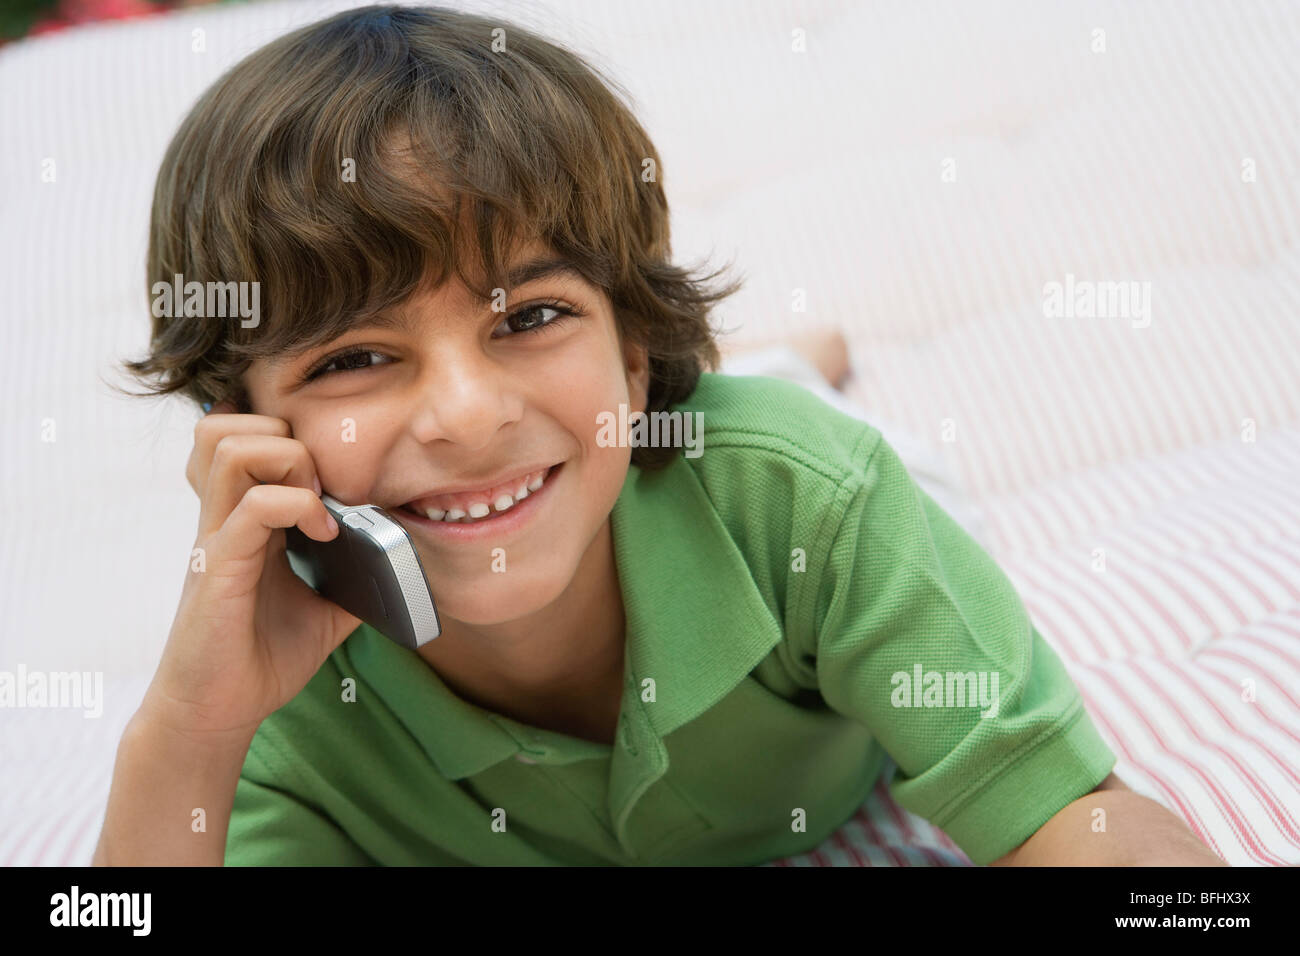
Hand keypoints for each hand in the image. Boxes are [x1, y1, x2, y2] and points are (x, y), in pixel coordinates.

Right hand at [138, 400, 361, 741]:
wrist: (218, 711)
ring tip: (320, 501)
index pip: (244, 433)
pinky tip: (325, 534)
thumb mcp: (326, 606)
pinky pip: (253, 505)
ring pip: (229, 446)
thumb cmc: (262, 656)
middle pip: (226, 423)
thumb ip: (359, 574)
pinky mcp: (219, 567)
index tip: (334, 476)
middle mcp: (222, 516)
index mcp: (243, 516)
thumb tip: (411, 558)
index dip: (290, 434)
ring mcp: (216, 537)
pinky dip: (299, 505)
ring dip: (289, 460)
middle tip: (322, 481)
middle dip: (285, 433)